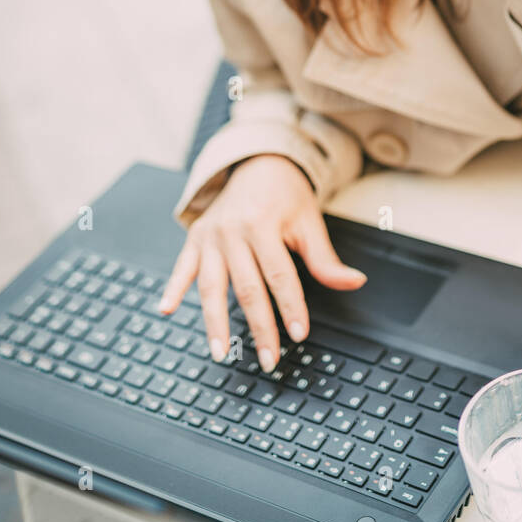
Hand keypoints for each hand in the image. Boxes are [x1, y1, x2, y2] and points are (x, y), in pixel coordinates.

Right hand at [159, 154, 366, 371]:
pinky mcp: (195, 239)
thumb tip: (355, 282)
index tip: (298, 334)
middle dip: (259, 327)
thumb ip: (326, 259)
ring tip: (220, 352)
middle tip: (269, 359)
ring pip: (212, 285)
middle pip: (247, 287)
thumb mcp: (309, 222)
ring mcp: (211, 236)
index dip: (290, 306)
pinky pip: (182, 267)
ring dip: (214, 322)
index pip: (279, 274)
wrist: (257, 163)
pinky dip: (173, 288)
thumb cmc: (285, 196)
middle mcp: (233, 231)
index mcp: (264, 224)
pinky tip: (166, 310)